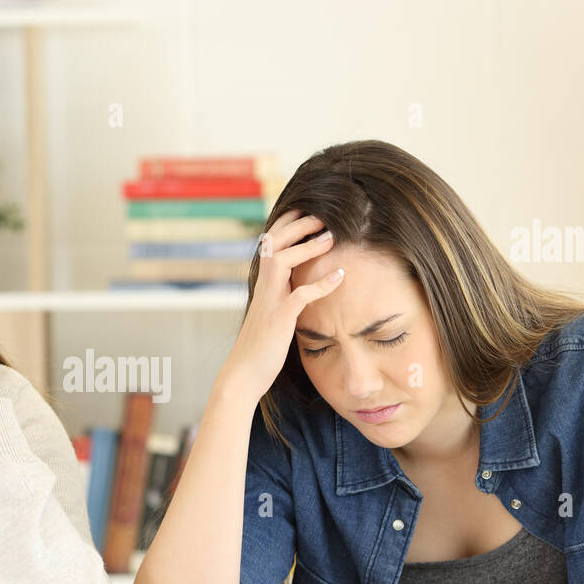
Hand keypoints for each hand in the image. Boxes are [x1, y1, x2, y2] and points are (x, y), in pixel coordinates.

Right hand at [218, 209, 342, 403]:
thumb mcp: (273, 314)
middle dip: (298, 225)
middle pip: (274, 243)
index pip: (271, 243)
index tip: (308, 209)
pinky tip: (340, 277)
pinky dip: (320, 285)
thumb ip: (284, 296)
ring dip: (307, 247)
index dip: (288, 224)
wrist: (243, 374)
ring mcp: (270, 302)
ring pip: (282, 261)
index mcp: (264, 284)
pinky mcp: (279, 320)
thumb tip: (300, 286)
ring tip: (331, 237)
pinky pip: (300, 297)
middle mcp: (264, 287)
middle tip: (323, 214)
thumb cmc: (261, 347)